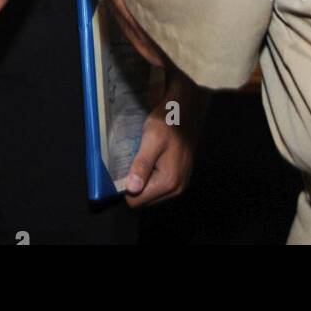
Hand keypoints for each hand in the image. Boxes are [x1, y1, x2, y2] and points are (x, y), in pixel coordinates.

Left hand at [124, 71, 201, 208]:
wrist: (187, 109)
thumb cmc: (169, 121)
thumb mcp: (152, 139)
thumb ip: (142, 165)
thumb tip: (132, 189)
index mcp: (169, 182)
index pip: (136, 200)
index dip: (126, 186)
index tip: (123, 168)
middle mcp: (176, 188)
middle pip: (143, 198)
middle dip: (134, 182)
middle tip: (132, 159)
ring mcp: (179, 184)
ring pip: (150, 192)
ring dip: (142, 177)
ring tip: (141, 156)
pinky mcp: (179, 177)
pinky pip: (158, 183)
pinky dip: (150, 173)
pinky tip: (149, 156)